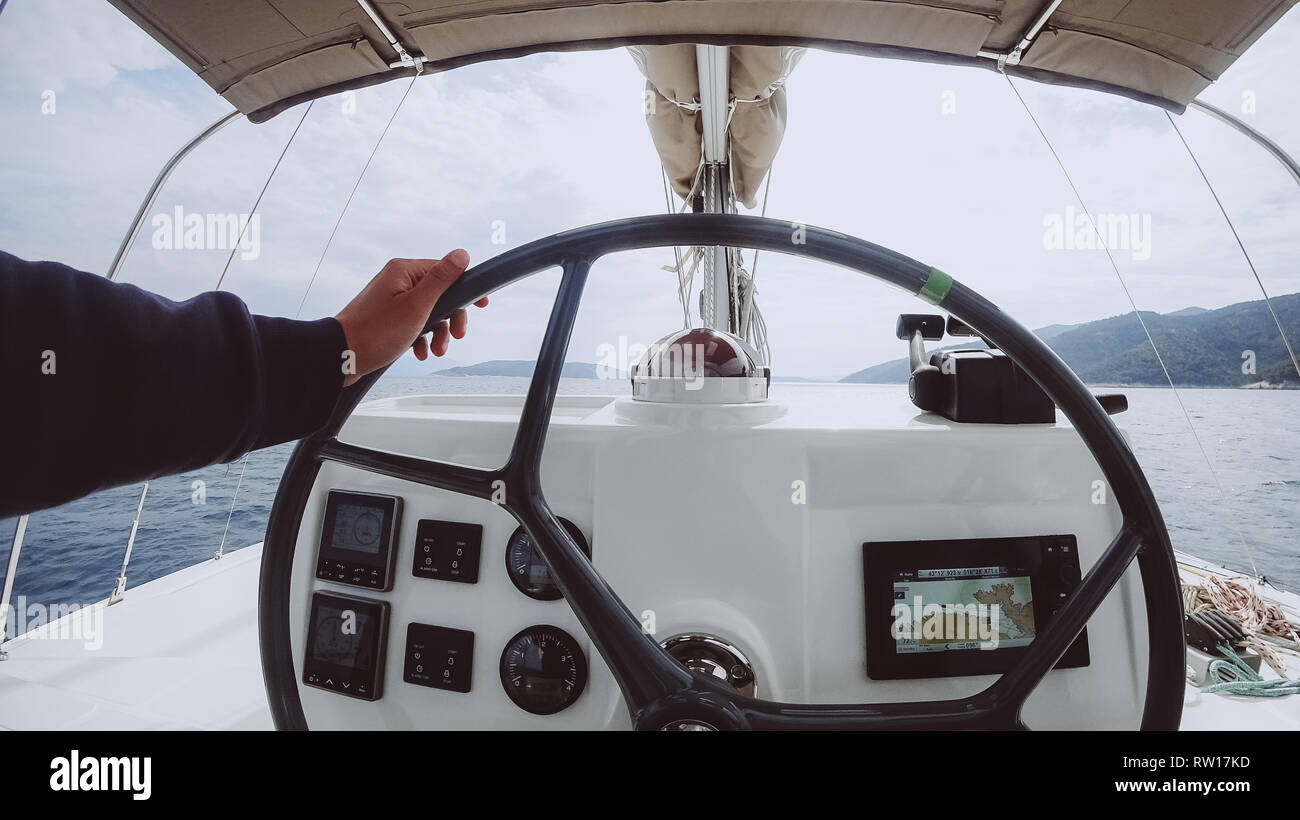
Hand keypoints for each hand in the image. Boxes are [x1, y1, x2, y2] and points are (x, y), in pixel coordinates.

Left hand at [334, 250, 488, 386]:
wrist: (340, 355)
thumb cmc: (377, 331)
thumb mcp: (417, 305)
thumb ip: (442, 279)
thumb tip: (462, 254)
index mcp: (404, 271)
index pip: (445, 271)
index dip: (465, 289)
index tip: (481, 305)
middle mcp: (397, 280)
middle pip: (439, 294)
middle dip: (450, 318)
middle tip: (457, 335)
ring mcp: (390, 299)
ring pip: (427, 311)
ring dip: (437, 332)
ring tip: (436, 350)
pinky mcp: (385, 317)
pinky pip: (412, 323)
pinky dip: (420, 337)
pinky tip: (419, 352)